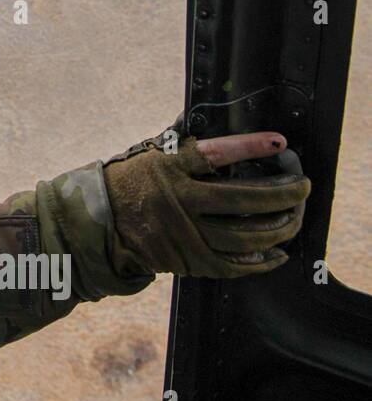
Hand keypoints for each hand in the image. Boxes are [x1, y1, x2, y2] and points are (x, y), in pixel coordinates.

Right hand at [102, 130, 309, 278]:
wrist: (98, 223)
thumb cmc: (130, 182)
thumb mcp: (152, 156)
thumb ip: (186, 147)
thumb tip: (228, 135)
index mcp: (168, 169)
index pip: (214, 153)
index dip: (248, 146)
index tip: (278, 142)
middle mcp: (177, 201)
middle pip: (240, 199)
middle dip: (281, 194)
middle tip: (302, 187)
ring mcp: (182, 234)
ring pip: (243, 236)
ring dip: (278, 227)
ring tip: (295, 218)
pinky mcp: (186, 260)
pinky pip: (232, 265)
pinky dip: (260, 261)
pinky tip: (277, 252)